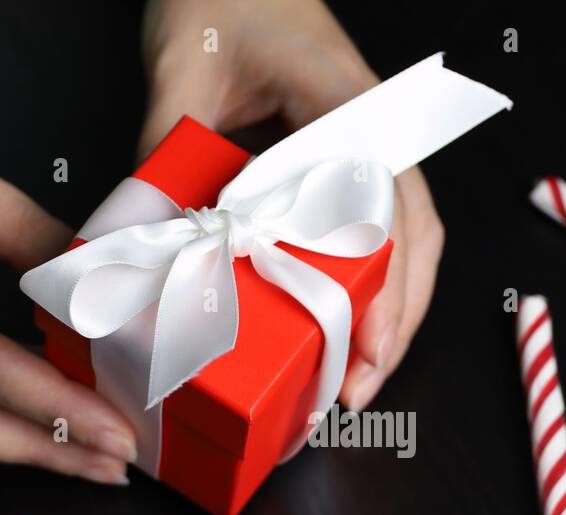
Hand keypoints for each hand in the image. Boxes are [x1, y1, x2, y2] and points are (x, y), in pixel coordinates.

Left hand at [138, 0, 444, 409]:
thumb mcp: (183, 70)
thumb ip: (166, 149)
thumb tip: (149, 248)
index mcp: (349, 104)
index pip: (387, 206)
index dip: (386, 285)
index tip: (368, 347)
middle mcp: (379, 129)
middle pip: (417, 239)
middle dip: (395, 323)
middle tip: (356, 393)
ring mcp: (377, 146)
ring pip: (412, 242)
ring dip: (392, 314)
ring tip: (358, 379)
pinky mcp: (359, 161)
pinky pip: (385, 230)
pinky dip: (377, 285)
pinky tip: (349, 327)